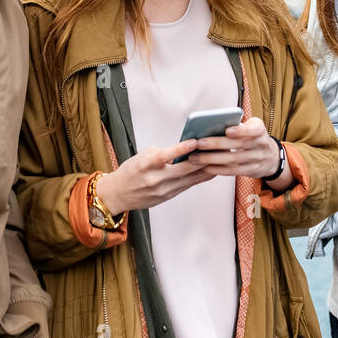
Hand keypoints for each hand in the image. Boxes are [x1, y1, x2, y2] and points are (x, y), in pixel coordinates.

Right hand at [95, 139, 212, 214]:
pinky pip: (187, 186)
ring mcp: (163, 190)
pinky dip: (198, 178)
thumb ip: (162, 153)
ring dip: (205, 170)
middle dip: (201, 159)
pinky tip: (210, 171)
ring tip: (219, 160)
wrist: (118, 194)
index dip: (181, 148)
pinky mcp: (167, 197)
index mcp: (145, 166)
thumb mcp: (141, 156)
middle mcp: (155, 179)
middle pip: (183, 170)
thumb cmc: (130, 171)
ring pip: (189, 179)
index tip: (195, 141)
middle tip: (216, 149)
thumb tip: (183, 150)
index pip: (165, 156)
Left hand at [190, 117, 290, 189]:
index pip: (253, 130)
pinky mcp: (251, 171)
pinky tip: (205, 167)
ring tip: (195, 157)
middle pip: (237, 145)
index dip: (241, 131)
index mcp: (260, 130)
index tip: (227, 131)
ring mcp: (256, 159)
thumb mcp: (253, 126)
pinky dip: (218, 169)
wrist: (272, 157)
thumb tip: (213, 123)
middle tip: (198, 143)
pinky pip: (233, 171)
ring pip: (232, 160)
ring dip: (212, 159)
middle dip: (216, 144)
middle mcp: (260, 145)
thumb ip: (239, 125)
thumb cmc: (255, 137)